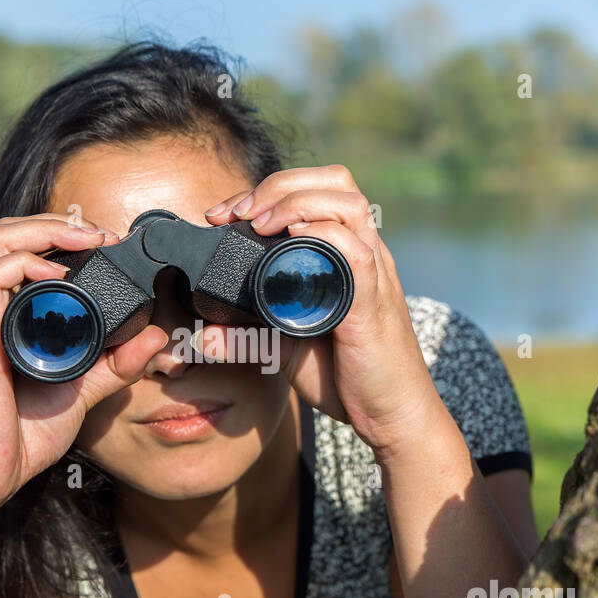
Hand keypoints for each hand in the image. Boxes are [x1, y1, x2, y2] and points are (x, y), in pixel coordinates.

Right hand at [0, 213, 166, 516]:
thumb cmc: (17, 438)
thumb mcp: (80, 392)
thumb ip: (115, 365)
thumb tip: (155, 336)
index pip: (20, 249)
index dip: (61, 235)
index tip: (107, 243)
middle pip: (6, 232)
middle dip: (57, 222)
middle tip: (102, 234)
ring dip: (45, 230)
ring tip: (87, 241)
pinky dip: (26, 262)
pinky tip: (58, 273)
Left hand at [202, 165, 443, 454]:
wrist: (391, 415)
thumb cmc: (348, 377)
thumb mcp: (287, 349)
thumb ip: (249, 337)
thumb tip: (205, 335)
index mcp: (346, 254)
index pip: (316, 191)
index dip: (269, 189)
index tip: (224, 213)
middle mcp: (364, 254)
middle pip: (336, 182)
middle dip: (280, 183)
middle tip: (240, 212)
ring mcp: (373, 274)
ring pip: (348, 204)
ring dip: (297, 200)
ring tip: (260, 221)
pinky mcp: (372, 303)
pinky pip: (355, 252)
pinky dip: (322, 234)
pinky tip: (292, 236)